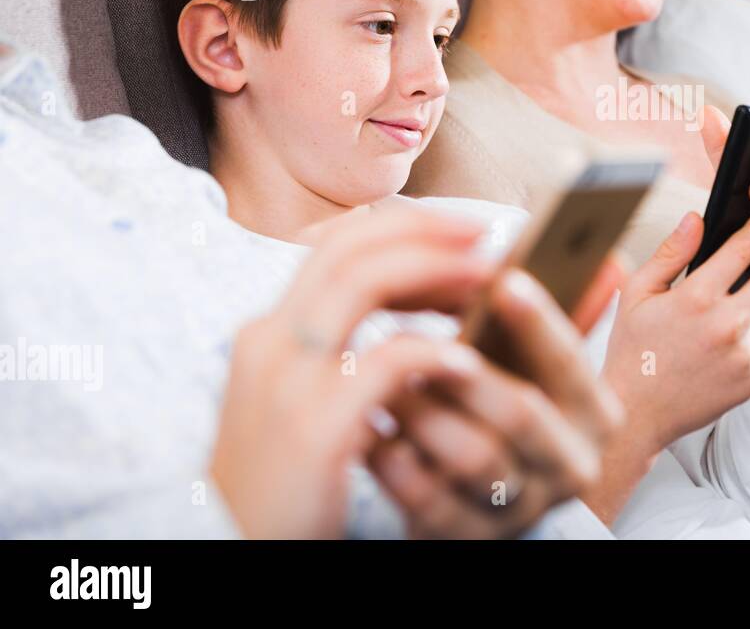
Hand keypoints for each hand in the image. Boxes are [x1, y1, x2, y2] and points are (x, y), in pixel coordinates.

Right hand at [210, 206, 619, 538]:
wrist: (230, 553)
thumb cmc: (285, 483)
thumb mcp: (302, 403)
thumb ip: (342, 353)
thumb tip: (416, 309)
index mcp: (271, 333)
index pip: (335, 248)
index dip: (400, 229)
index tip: (456, 232)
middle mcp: (270, 341)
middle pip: (349, 248)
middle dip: (423, 229)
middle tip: (484, 232)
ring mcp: (287, 380)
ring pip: (364, 283)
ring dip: (435, 269)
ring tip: (487, 276)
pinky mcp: (313, 427)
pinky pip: (385, 363)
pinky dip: (433, 351)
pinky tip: (470, 361)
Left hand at [372, 268, 622, 537]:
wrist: (493, 502)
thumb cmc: (512, 412)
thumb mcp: (543, 373)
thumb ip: (563, 320)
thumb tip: (606, 262)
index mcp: (595, 415)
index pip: (571, 362)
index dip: (539, 321)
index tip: (503, 281)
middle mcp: (571, 464)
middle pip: (523, 413)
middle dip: (467, 372)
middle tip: (416, 340)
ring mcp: (523, 507)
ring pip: (474, 457)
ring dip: (422, 413)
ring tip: (382, 381)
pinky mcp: (473, 538)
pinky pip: (429, 502)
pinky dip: (394, 463)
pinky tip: (369, 432)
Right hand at [587, 210, 749, 522]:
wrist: (636, 414)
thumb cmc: (632, 348)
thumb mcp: (638, 293)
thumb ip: (671, 253)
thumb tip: (696, 218)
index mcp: (697, 298)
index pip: (743, 249)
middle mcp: (727, 326)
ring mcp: (744, 356)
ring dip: (748, 312)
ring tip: (710, 327)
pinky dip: (741, 346)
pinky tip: (711, 355)